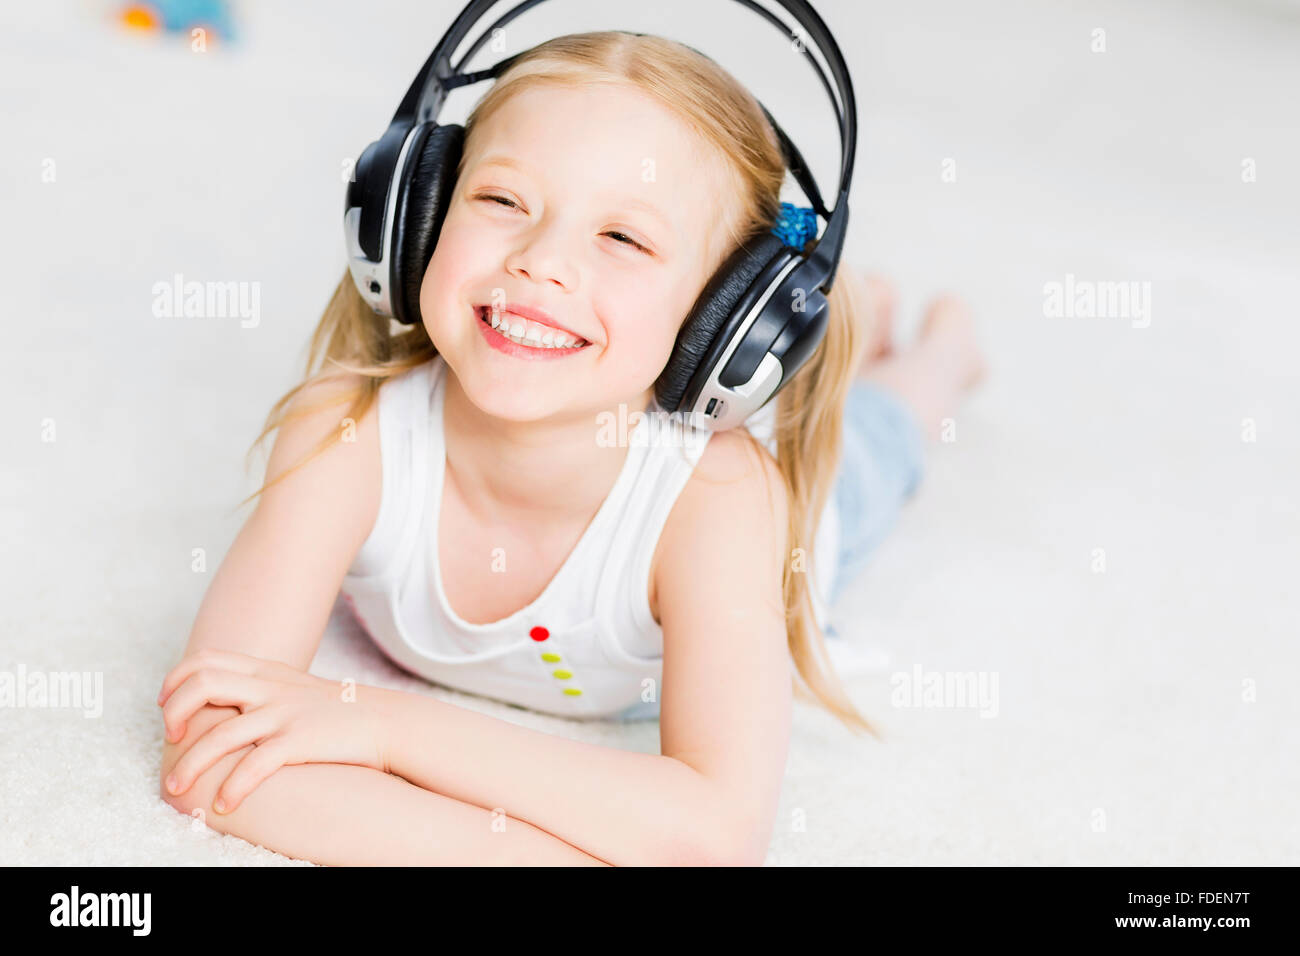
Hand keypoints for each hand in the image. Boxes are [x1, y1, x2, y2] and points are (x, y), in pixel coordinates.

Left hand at [157, 648, 388, 813]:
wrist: (386, 722)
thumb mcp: (295, 687)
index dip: (175, 681)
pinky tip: (223, 804)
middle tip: (172, 740)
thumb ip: (260, 687)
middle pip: (202, 684)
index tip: (166, 707)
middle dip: (174, 713)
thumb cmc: (338, 711)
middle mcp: (270, 687)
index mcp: (266, 671)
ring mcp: (284, 714)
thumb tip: (223, 702)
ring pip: (220, 735)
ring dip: (189, 765)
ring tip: (175, 790)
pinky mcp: (299, 741)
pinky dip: (232, 787)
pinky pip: (254, 765)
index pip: (205, 659)